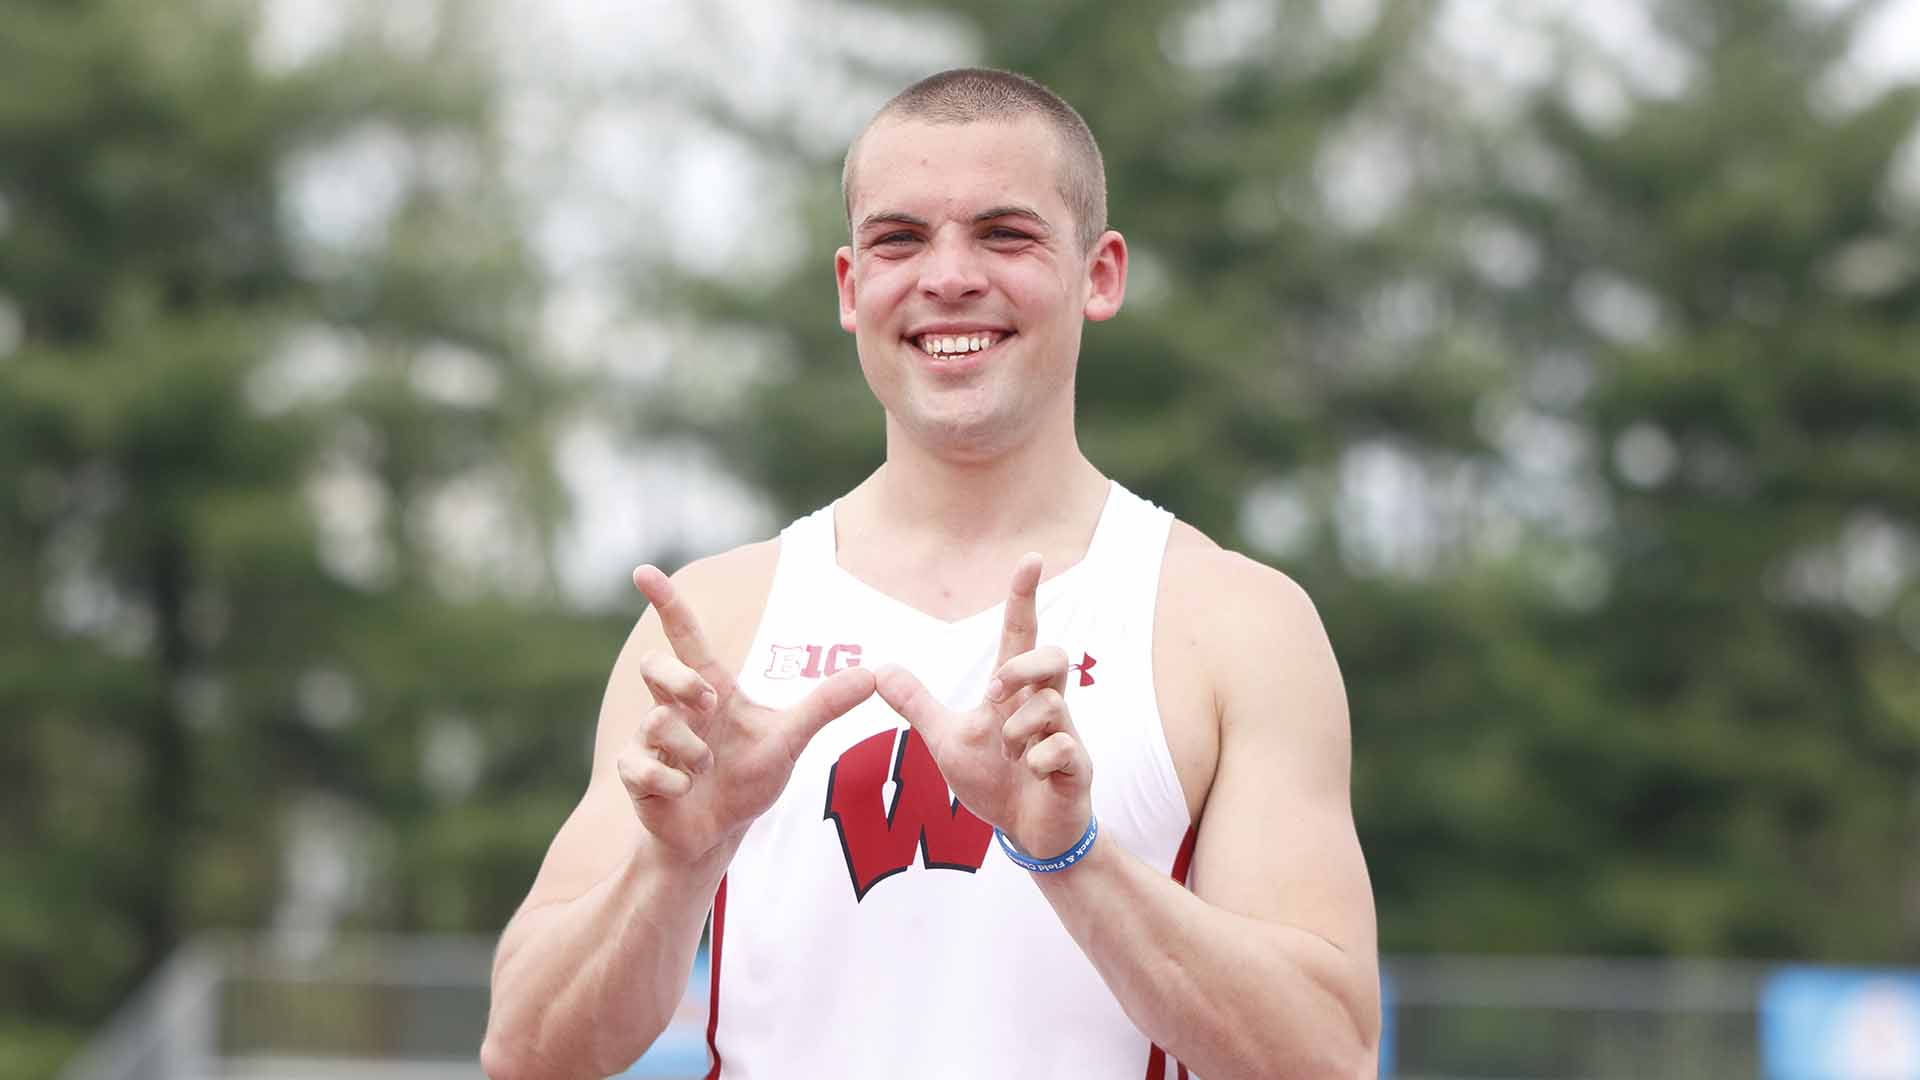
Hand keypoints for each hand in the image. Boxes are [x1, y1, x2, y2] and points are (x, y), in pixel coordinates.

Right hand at [618, 565, 876, 863]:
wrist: (717, 833)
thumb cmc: (748, 778)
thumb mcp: (790, 740)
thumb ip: (824, 706)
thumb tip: (872, 673)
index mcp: (709, 687)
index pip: (685, 635)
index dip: (667, 602)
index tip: (644, 571)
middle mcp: (673, 705)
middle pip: (655, 664)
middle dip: (681, 682)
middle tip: (709, 705)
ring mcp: (649, 738)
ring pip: (657, 722)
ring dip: (693, 751)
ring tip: (708, 769)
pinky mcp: (634, 772)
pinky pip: (643, 768)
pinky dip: (673, 782)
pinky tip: (685, 791)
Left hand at [875, 554, 1093, 859]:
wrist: (1027, 832)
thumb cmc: (995, 780)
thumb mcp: (947, 739)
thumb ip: (918, 705)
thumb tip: (879, 669)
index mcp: (1015, 693)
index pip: (1021, 633)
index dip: (1023, 597)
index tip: (1030, 558)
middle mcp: (1046, 704)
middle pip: (1054, 655)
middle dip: (1022, 667)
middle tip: (994, 692)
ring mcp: (1065, 734)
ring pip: (1051, 705)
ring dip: (1018, 730)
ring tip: (1010, 753)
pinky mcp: (1077, 766)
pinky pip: (1061, 748)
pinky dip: (1038, 761)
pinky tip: (1031, 774)